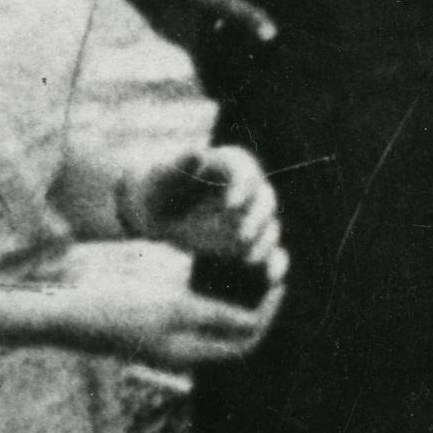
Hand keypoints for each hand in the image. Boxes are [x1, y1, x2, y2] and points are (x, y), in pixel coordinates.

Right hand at [68, 278, 280, 372]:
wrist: (61, 312)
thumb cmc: (115, 306)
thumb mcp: (171, 307)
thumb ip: (215, 316)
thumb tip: (255, 325)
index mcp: (188, 353)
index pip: (245, 342)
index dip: (267, 315)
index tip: (278, 282)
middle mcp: (179, 353)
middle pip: (233, 339)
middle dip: (257, 312)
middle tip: (269, 277)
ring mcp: (163, 343)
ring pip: (214, 330)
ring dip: (235, 307)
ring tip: (248, 276)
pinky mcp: (150, 330)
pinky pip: (193, 321)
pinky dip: (211, 303)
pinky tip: (211, 277)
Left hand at [128, 146, 282, 270]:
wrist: (157, 210)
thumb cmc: (158, 188)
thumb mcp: (161, 177)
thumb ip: (177, 166)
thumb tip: (197, 152)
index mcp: (232, 165)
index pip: (246, 172)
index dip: (243, 187)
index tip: (229, 205)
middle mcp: (249, 190)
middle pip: (264, 202)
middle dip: (257, 220)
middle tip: (240, 237)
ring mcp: (252, 217)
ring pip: (269, 228)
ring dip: (265, 244)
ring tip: (248, 261)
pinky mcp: (250, 242)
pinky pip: (270, 253)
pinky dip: (274, 265)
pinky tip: (272, 279)